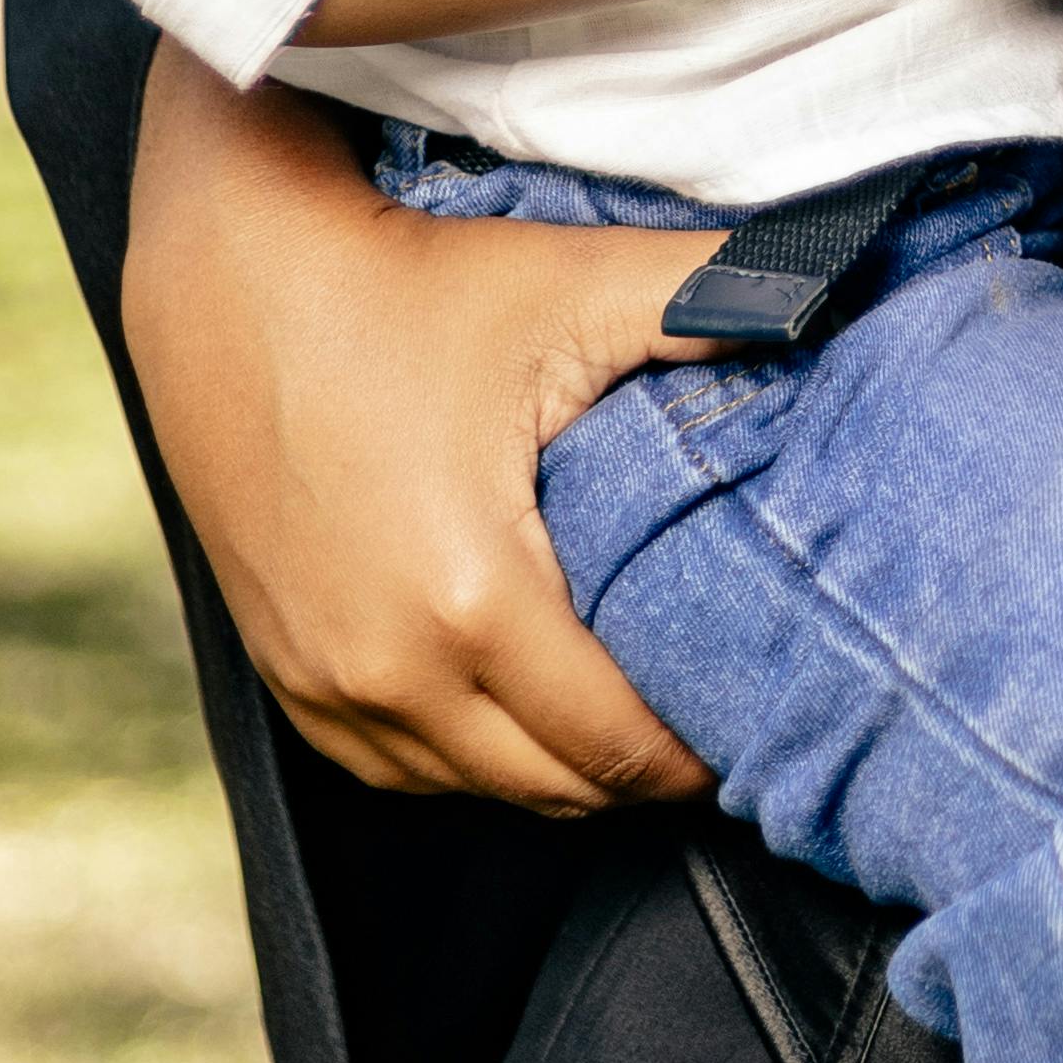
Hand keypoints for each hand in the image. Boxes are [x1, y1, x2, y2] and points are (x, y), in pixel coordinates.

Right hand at [123, 43, 719, 809]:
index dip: (699, 752)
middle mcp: (389, 669)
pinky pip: (394, 764)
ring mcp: (324, 681)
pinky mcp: (281, 672)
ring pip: (474, 786)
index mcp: (473, 599)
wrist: (230, 273)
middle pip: (556, 789)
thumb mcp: (572, 283)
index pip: (619, 746)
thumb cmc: (410, 279)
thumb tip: (833, 295)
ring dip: (552, 767)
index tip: (752, 721)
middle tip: (705, 718)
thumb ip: (716, 298)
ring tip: (622, 708)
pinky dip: (462, 752)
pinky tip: (513, 697)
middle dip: (639, 771)